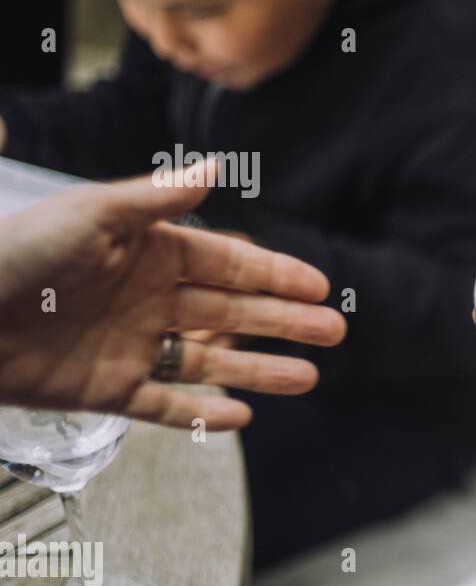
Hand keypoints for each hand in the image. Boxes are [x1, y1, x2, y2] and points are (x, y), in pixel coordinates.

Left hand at [0, 162, 346, 429]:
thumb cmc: (17, 253)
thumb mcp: (92, 214)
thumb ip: (157, 198)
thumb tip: (215, 168)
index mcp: (151, 253)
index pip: (229, 265)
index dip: (276, 275)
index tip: (319, 286)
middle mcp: (151, 299)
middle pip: (233, 314)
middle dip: (286, 322)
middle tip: (334, 332)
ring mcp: (134, 345)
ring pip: (212, 361)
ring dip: (260, 371)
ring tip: (307, 379)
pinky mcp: (109, 389)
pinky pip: (167, 405)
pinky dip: (202, 414)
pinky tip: (241, 417)